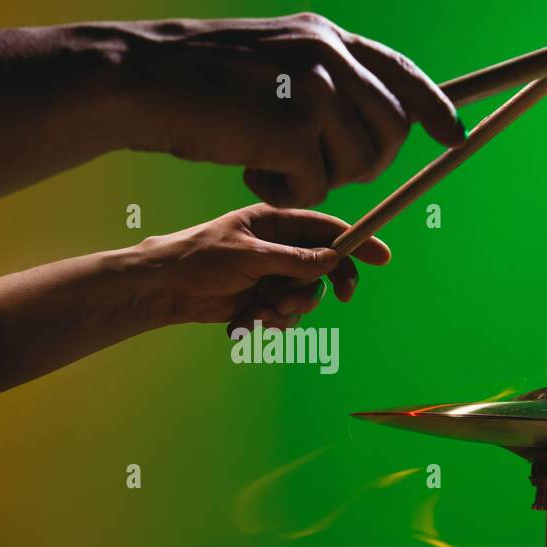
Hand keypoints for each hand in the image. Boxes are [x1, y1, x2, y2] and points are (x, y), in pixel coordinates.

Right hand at [115, 13, 464, 206]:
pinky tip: (252, 173)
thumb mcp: (272, 57)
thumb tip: (365, 120)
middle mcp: (329, 57)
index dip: (434, 108)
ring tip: (271, 165)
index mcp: (326, 36)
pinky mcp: (292, 131)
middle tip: (318, 170)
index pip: (402, 72)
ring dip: (318, 182)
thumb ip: (319, 76)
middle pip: (392, 131)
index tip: (454, 136)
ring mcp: (313, 92)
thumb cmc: (197, 80)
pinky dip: (285, 195)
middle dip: (366, 165)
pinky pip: (316, 189)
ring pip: (357, 165)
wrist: (142, 81)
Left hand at [134, 203, 390, 334]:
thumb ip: (293, 259)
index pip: (326, 228)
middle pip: (325, 266)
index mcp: (276, 223)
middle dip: (327, 283)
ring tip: (263, 311)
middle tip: (342, 296)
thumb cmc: (200, 259)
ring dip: (291, 309)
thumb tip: (332, 259)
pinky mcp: (262, 301)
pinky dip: (270, 323)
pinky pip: (285, 316)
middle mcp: (279, 248)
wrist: (165, 288)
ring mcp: (272, 275)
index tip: (380, 257)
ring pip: (306, 296)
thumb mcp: (250, 256)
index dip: (356, 241)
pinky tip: (245, 322)